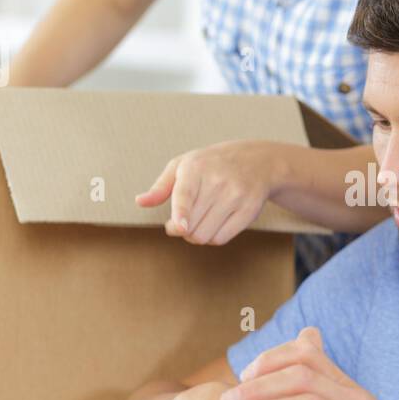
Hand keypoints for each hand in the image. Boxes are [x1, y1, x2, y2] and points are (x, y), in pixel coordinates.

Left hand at [135, 140, 280, 243]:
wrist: (257, 162)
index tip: (180, 227)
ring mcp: (236, 197)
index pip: (186, 195)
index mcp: (196, 168)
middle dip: (181, 229)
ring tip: (197, 221)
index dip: (181, 213)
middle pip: (190, 225)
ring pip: (205, 235)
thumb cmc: (211, 164)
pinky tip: (214, 224)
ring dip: (195, 235)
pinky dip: (212, 237)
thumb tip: (140, 202)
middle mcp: (218, 182)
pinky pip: (222, 238)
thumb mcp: (183, 166)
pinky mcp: (249, 211)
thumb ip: (161, 186)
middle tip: (180, 221)